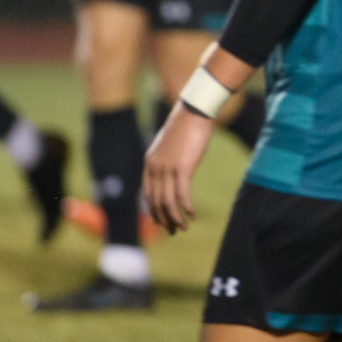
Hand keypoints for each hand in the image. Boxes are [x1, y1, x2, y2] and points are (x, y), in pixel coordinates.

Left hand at [143, 102, 215, 233]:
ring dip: (175, 217)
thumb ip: (169, 159)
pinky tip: (192, 214)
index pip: (148, 193)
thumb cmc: (186, 125)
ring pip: (168, 201)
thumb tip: (175, 171)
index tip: (161, 220)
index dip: (153, 209)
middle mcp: (155, 168)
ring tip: (183, 227)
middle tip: (173, 230)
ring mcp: (168, 168)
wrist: (193, 111)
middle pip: (156, 201)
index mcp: (150, 163)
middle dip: (164, 219)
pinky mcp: (183, 167)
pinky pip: (182, 193)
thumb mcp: (171, 145)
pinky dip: (186, 207)